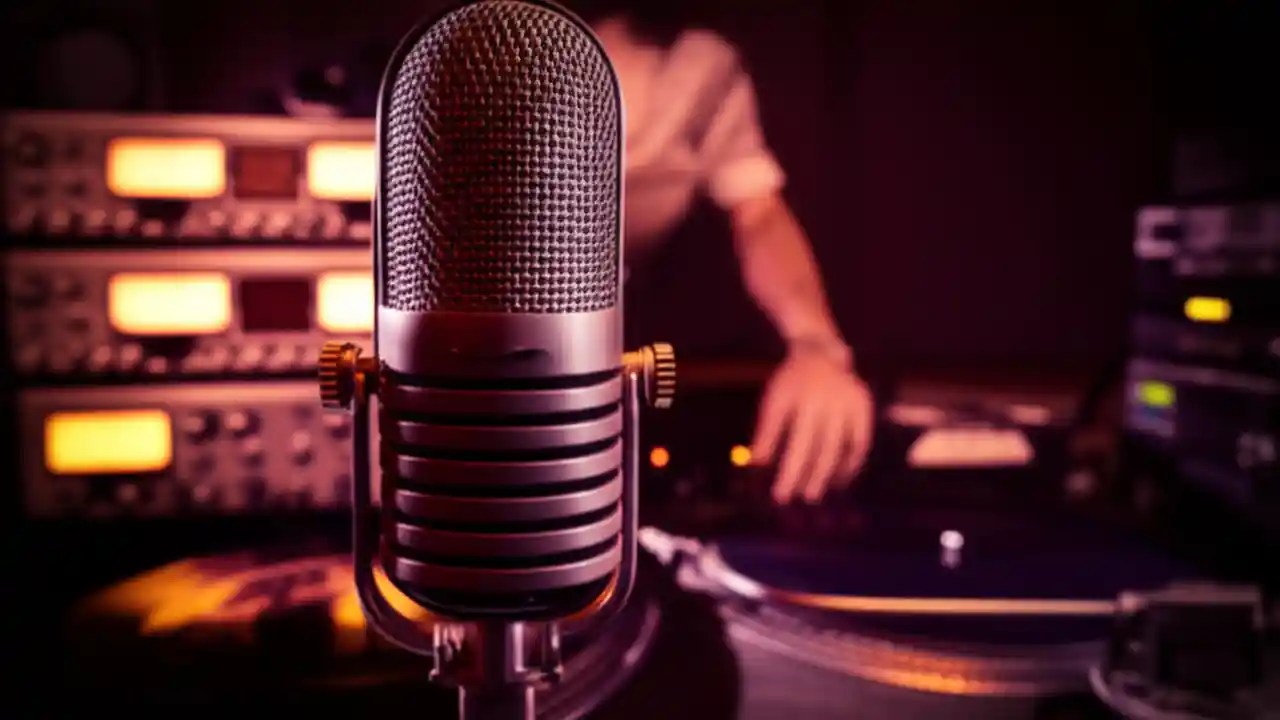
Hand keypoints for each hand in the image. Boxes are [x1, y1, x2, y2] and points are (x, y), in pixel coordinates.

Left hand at [751, 352, 873, 503]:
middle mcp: (831, 402)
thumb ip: (766, 433)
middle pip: (823, 450)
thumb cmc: (791, 382)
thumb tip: (757, 465)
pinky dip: (852, 463)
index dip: (790, 473)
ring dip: (832, 474)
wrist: (820, 353)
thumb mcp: (774, 402)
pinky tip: (840, 478)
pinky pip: (861, 442)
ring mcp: (851, 404)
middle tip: (803, 498)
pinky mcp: (865, 406)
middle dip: (812, 478)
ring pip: (844, 449)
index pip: (797, 445)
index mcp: (804, 400)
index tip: (781, 495)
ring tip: (819, 491)